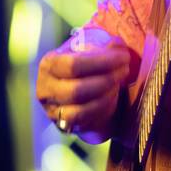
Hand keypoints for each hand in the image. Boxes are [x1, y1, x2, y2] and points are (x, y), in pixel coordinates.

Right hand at [36, 26, 133, 142]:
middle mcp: (45, 89)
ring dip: (105, 96)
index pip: (74, 65)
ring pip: (80, 109)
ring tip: (118, 84)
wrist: (71, 87)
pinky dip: (102, 110)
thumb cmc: (81, 66)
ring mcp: (52, 110)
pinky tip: (113, 98)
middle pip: (78, 89)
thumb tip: (117, 45)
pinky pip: (85, 121)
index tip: (123, 57)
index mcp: (49, 65)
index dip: (102, 61)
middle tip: (124, 71)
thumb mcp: (85, 51)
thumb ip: (101, 47)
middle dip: (107, 80)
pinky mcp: (63, 125)